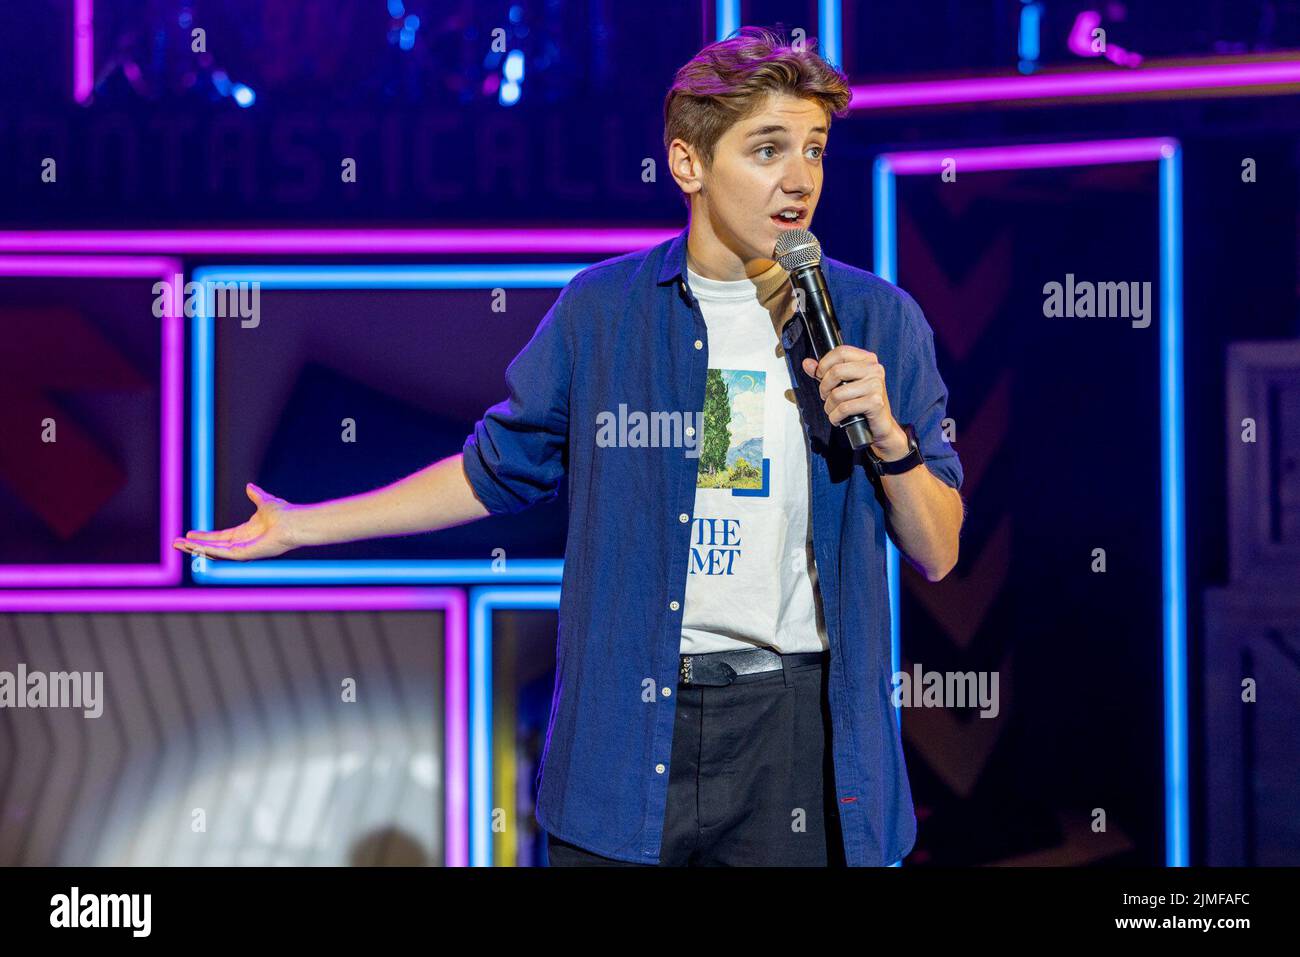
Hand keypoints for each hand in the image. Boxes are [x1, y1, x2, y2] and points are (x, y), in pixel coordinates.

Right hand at [172, 483, 298, 560]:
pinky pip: (223, 553)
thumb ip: (256, 495)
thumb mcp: (264, 502)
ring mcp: (243, 550)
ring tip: (178, 544)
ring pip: (214, 552)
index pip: (220, 537)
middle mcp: (243, 544)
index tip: (189, 533)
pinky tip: (194, 546)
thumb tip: (250, 486)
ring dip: (195, 548)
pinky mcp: (245, 554)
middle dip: (194, 544)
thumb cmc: (285, 514)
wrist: (294, 521)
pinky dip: (208, 550)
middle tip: (176, 542)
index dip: (204, 536)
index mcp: (246, 534)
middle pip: (213, 546)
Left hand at [802, 346, 907, 458]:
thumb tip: (807, 363)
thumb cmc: (860, 402)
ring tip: (832, 410)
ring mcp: (876, 385)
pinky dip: (835, 416)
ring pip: (837, 393)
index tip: (820, 375)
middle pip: (836, 371)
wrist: (879, 424)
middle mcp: (874, 369)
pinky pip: (844, 408)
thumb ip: (824, 373)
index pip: (841, 351)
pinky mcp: (875, 402)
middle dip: (824, 388)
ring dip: (829, 406)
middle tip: (825, 396)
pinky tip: (838, 418)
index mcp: (868, 359)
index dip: (824, 364)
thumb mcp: (842, 384)